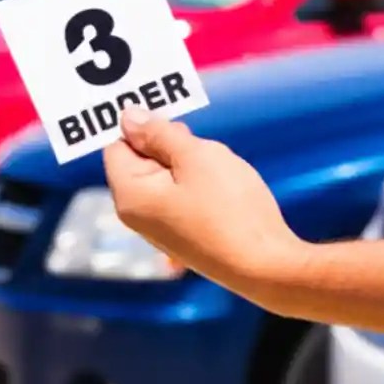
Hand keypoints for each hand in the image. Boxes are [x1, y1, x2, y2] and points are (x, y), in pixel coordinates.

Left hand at [103, 107, 305, 286]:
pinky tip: (224, 190)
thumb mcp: (195, 157)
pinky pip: (180, 196)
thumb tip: (127, 117)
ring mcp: (159, 227)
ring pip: (165, 177)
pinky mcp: (181, 234)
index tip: (174, 120)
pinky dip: (198, 185)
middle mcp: (136, 214)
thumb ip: (158, 134)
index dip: (142, 128)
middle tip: (201, 149)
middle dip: (168, 146)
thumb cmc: (231, 208)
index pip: (116, 146)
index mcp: (129, 194)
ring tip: (218, 173)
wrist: (266, 266)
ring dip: (188, 165)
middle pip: (139, 161)